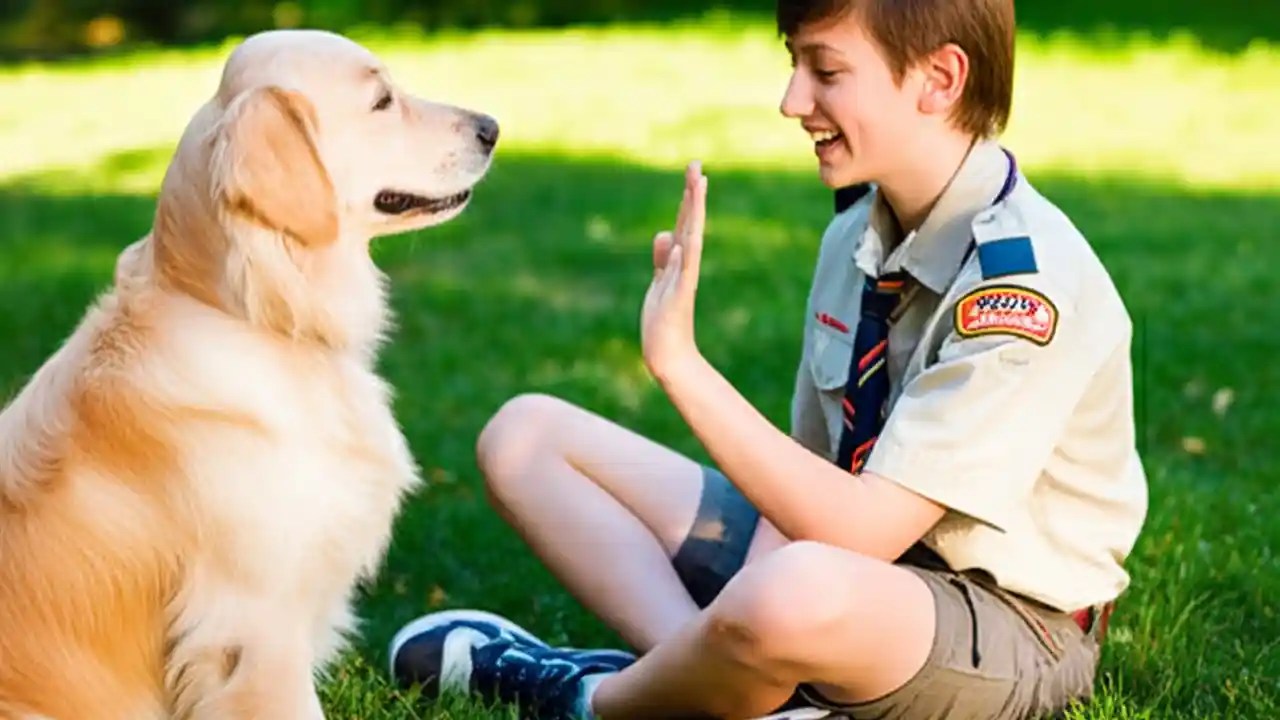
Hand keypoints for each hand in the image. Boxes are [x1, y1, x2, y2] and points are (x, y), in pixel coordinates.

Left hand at [642, 161, 706, 382]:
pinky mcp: (678, 299)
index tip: (694, 171)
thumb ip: (663, 259)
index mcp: (680, 261)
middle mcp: (685, 266)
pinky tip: (681, 241)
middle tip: (696, 166)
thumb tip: (665, 234)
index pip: (686, 223)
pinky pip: (682, 276)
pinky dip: (681, 260)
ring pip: (691, 242)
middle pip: (691, 224)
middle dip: (693, 196)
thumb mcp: (659, 283)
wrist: (667, 354)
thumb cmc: (664, 321)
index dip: (689, 197)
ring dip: (693, 217)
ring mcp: (683, 281)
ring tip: (695, 190)